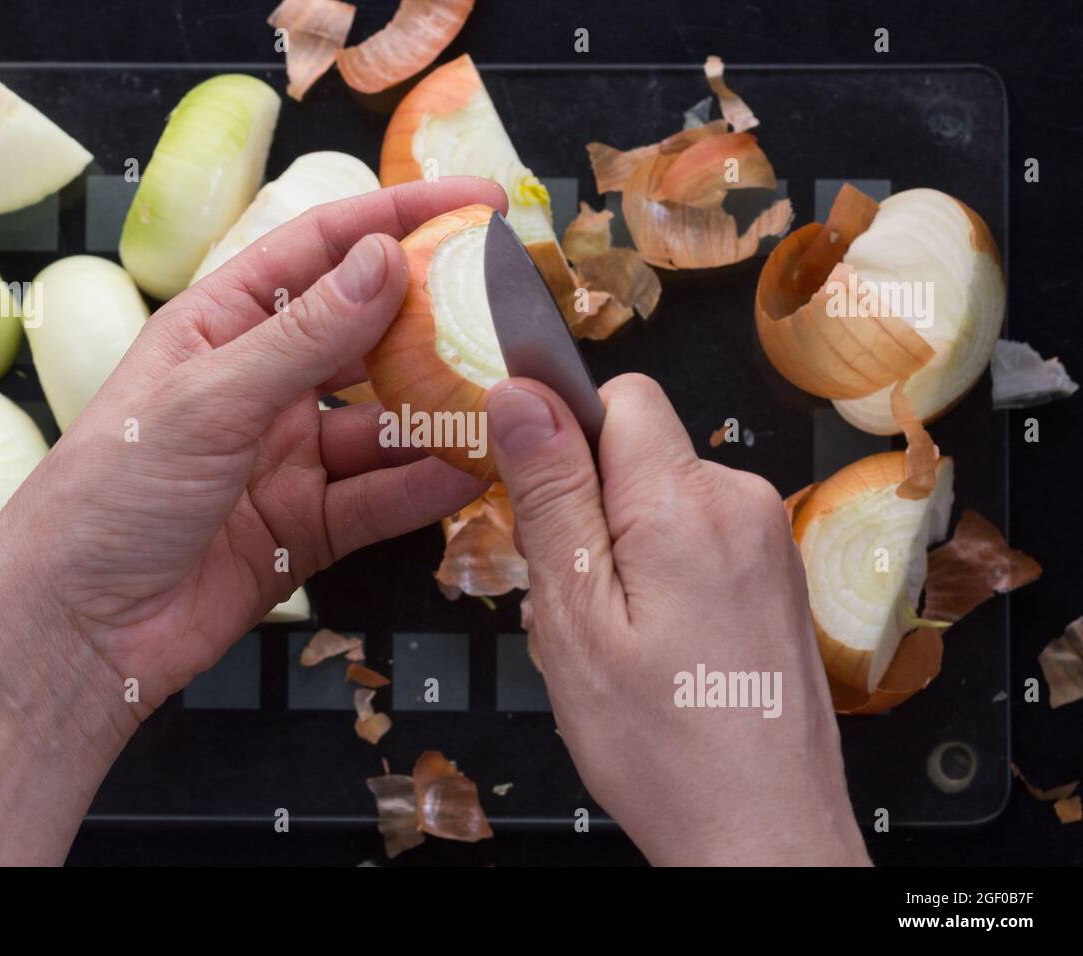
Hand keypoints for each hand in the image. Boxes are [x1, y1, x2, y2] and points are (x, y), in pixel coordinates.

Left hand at [1, 178, 502, 713]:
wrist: (78, 627)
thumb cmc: (112, 491)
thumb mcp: (208, 399)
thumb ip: (303, 336)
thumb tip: (384, 257)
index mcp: (222, 326)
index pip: (322, 251)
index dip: (399, 218)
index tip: (478, 202)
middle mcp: (261, 384)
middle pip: (366, 336)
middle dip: (437, 322)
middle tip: (513, 310)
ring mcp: (287, 457)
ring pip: (383, 424)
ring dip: (439, 415)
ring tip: (508, 401)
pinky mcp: (306, 526)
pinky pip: (379, 498)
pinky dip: (423, 488)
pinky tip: (472, 474)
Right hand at [487, 375, 869, 865]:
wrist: (764, 836)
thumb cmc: (667, 748)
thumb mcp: (575, 618)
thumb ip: (549, 497)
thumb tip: (521, 394)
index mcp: (685, 504)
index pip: (621, 395)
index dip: (567, 433)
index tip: (539, 495)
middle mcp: (742, 506)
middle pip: (639, 451)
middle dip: (589, 503)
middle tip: (575, 597)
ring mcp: (768, 543)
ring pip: (663, 500)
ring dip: (624, 546)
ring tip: (618, 638)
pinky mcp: (778, 578)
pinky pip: (698, 540)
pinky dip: (664, 574)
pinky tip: (658, 648)